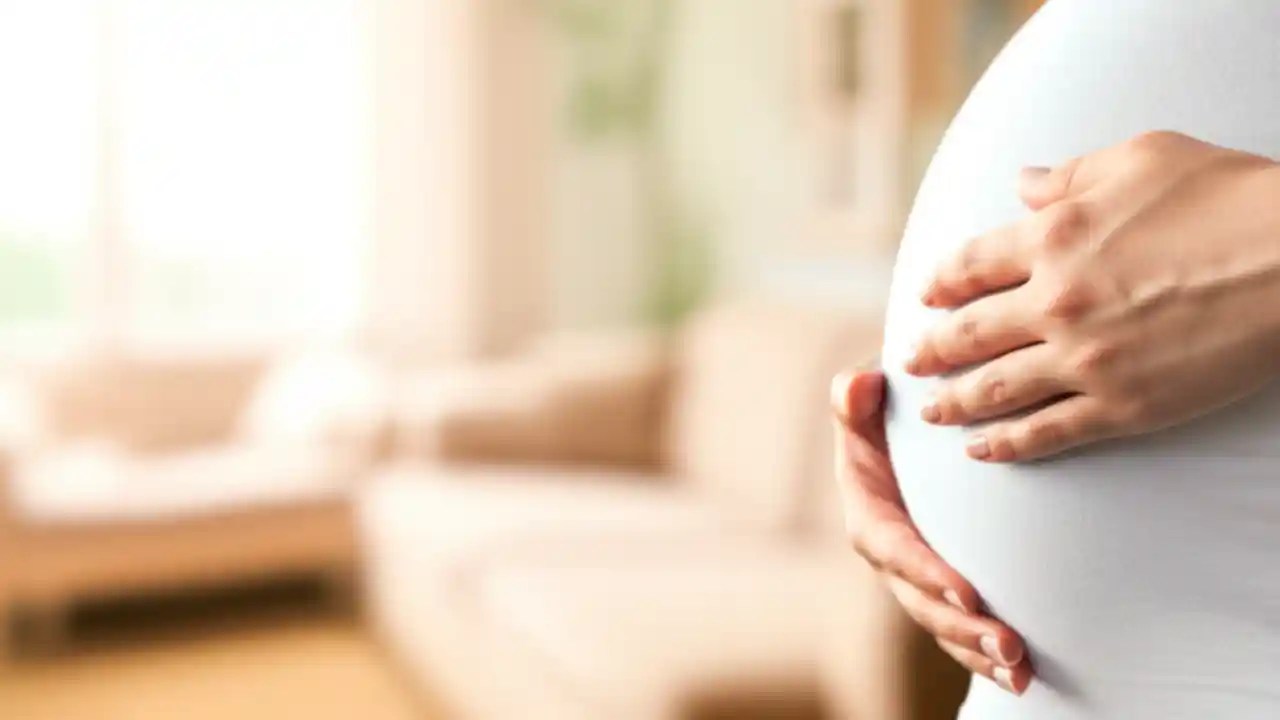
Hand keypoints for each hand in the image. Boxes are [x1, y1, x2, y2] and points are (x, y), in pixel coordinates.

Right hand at [832, 369, 1030, 694]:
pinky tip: (1024, 675)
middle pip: (920, 599)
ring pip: (942, 623)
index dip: (924, 571)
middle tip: (1008, 646)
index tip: (966, 592)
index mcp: (868, 509)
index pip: (891, 546)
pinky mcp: (944, 583)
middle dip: (960, 627)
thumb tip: (859, 387)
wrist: (909, 424)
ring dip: (978, 652)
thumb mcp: (866, 398)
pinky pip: (960, 627)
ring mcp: (917, 572)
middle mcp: (889, 550)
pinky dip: (986, 654)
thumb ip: (856, 395)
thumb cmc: (888, 409)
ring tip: (1021, 671)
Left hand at [907, 131, 1279, 461]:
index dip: (941, 283)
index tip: (925, 296)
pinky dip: (1007, 446)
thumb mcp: (1142, 158)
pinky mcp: (1122, 407)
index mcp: (1053, 236)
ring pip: (995, 389)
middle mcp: (1055, 301)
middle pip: (968, 333)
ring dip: (954, 403)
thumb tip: (1022, 183)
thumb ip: (1070, 177)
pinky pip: (1047, 432)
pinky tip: (982, 451)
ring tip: (931, 412)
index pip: (970, 265)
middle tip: (909, 361)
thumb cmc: (1230, 196)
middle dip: (931, 350)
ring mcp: (1085, 360)